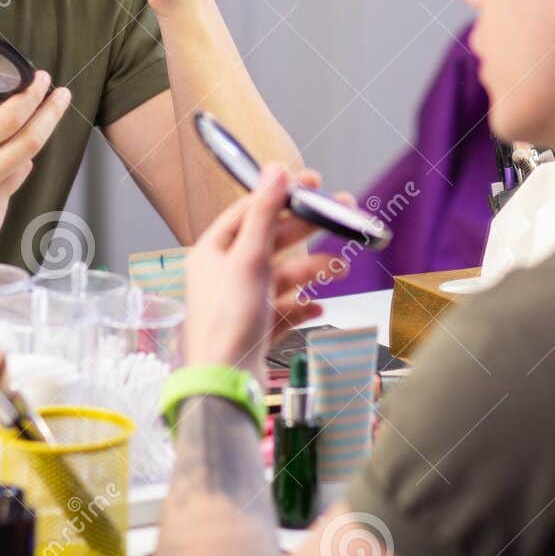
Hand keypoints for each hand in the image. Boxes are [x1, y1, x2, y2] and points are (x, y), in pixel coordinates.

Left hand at [183, 165, 350, 373]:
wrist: (227, 383)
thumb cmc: (228, 322)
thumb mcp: (249, 258)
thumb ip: (265, 213)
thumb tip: (276, 171)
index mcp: (212, 252)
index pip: (250, 210)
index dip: (282, 194)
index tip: (313, 183)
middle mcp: (223, 275)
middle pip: (272, 242)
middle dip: (309, 232)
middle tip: (341, 216)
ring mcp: (241, 303)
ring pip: (283, 276)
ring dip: (313, 270)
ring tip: (341, 269)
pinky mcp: (256, 330)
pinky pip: (285, 310)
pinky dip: (303, 306)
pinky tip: (318, 307)